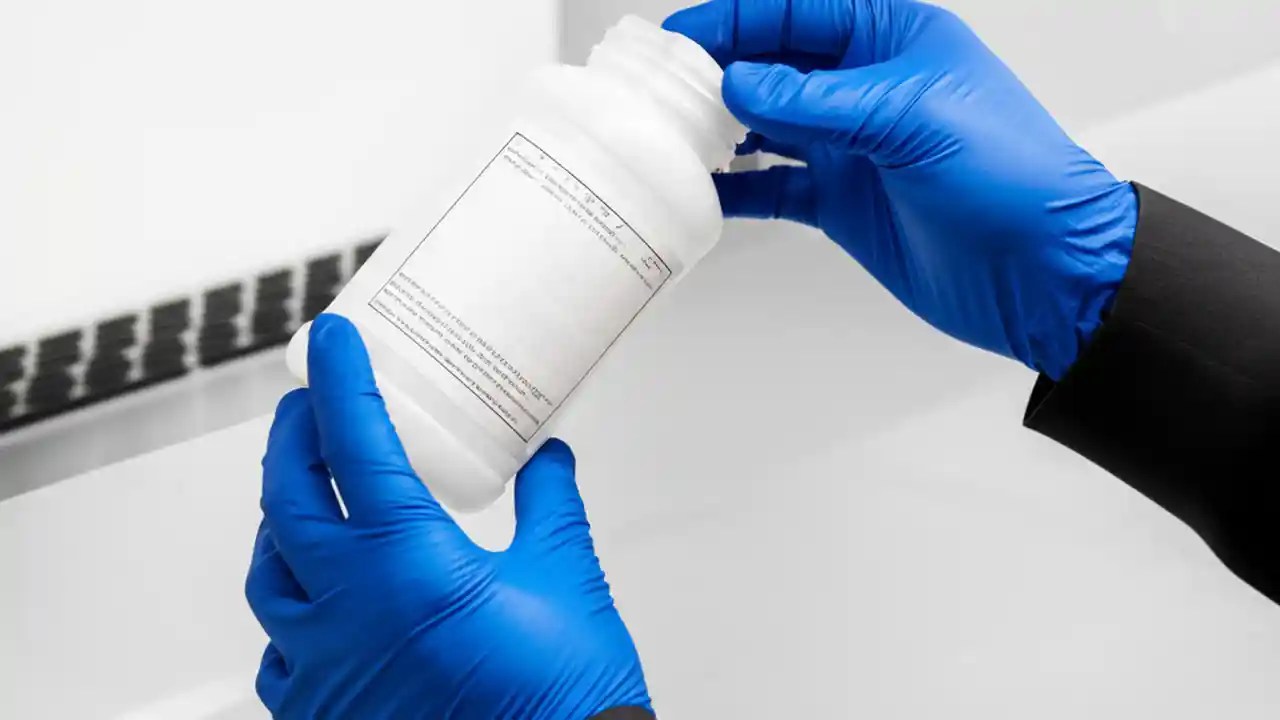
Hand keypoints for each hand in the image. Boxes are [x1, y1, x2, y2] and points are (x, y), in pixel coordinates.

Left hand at [245, 314, 649, 718]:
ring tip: (308, 499)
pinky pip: (277, 655)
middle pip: (287, 499)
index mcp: (408, 566)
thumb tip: (546, 462)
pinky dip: (291, 613)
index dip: (341, 381)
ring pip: (268, 576)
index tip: (332, 342)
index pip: (355, 446)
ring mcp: (328, 670)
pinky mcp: (324, 716)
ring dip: (282, 525)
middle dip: (293, 439)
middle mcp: (350, 614)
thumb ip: (551, 506)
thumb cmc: (566, 700)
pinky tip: (316, 603)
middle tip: (310, 407)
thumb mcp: (567, 579)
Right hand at [665, 0, 1137, 379]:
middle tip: (660, 86)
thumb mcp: (909, 118)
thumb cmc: (1011, 174)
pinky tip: (702, 188)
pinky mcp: (843, 202)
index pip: (797, 12)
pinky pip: (775, 185)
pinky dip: (737, 186)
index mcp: (892, 39)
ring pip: (766, 123)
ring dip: (720, 127)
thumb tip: (739, 80)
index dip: (736, 20)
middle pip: (773, 64)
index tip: (681, 36)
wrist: (1042, 270)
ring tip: (671, 133)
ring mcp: (852, 146)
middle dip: (717, 71)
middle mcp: (866, 87)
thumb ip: (815, 99)